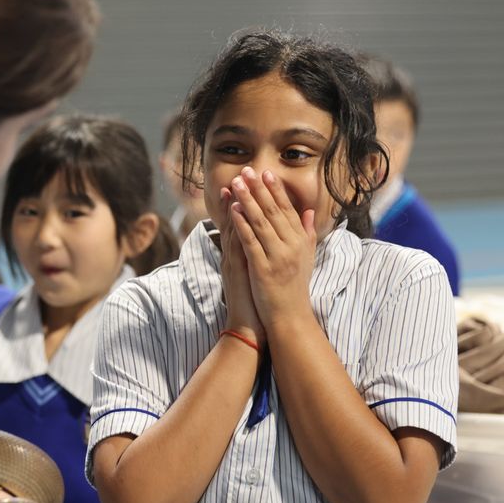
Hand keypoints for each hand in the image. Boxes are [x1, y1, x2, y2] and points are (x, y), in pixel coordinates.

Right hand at [219, 185, 265, 347]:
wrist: (249, 327)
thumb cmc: (257, 301)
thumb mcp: (259, 273)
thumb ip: (262, 255)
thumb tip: (271, 240)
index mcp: (241, 255)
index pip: (242, 224)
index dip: (245, 204)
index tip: (248, 184)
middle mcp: (234, 256)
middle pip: (235, 222)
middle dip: (237, 198)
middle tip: (238, 176)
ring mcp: (234, 262)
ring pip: (232, 230)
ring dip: (233, 208)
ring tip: (234, 187)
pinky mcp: (237, 271)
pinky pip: (236, 246)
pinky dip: (236, 229)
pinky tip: (238, 214)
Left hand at [227, 167, 316, 328]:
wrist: (290, 317)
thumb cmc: (295, 287)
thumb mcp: (307, 257)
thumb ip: (306, 233)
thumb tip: (309, 211)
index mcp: (300, 241)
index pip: (288, 210)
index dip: (276, 191)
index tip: (267, 173)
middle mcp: (292, 246)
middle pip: (274, 211)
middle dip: (259, 189)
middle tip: (248, 170)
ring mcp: (278, 256)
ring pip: (261, 222)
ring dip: (247, 200)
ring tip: (237, 183)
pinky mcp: (263, 268)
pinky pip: (250, 241)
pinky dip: (241, 223)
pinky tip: (233, 210)